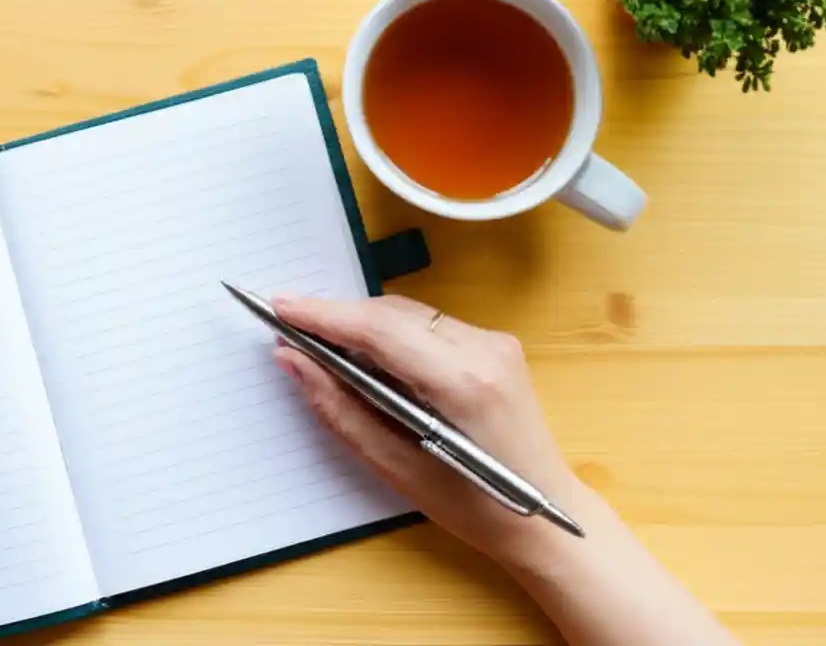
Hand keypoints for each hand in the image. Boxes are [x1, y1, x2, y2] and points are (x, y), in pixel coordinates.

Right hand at [273, 295, 741, 645]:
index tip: (280, 307)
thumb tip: (294, 362)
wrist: (545, 517)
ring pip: (408, 314)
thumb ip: (340, 409)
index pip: (379, 328)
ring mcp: (494, 342)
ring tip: (322, 347)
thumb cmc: (476, 507)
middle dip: (337, 318)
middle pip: (391, 313)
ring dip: (363, 325)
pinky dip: (391, 334)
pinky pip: (428, 325)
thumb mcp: (396, 467)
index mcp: (464, 382)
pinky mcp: (495, 345)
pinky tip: (369, 358)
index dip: (324, 315)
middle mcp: (484, 349)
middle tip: (290, 330)